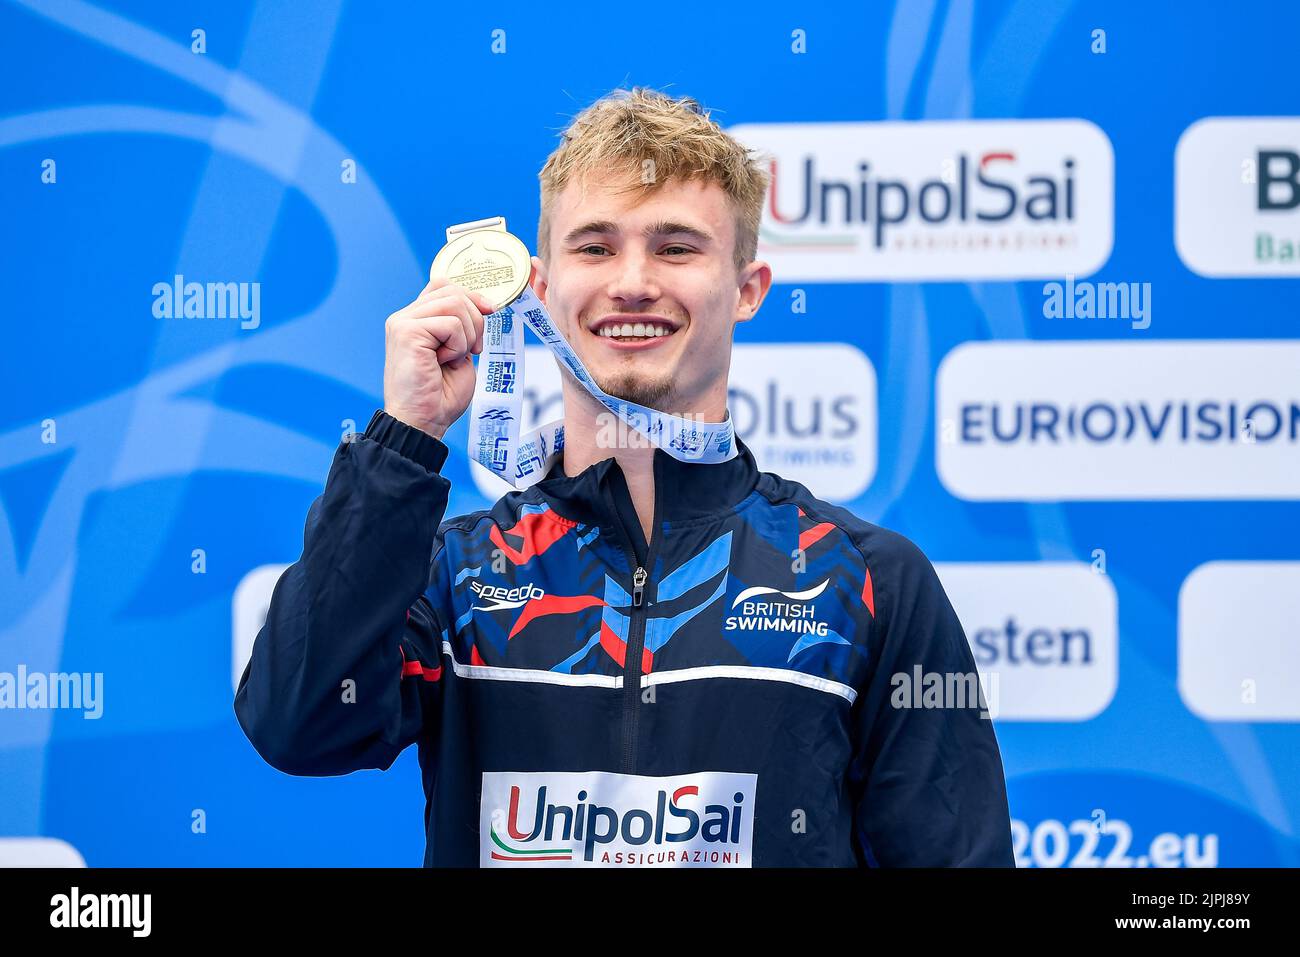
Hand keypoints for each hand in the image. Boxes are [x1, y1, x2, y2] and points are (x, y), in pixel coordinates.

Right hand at [382, 278, 495, 439]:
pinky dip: (458, 345)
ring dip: (467, 335)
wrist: (424, 422)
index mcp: (416, 320)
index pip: (444, 285)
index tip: (489, 313)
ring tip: (454, 358)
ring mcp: (403, 323)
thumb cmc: (440, 396)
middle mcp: (405, 317)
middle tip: (472, 350)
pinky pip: (450, 324)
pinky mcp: (406, 332)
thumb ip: (463, 325)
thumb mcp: (460, 352)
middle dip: (475, 319)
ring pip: (455, 304)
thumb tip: (484, 303)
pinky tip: (444, 362)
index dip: (471, 295)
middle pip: (453, 291)